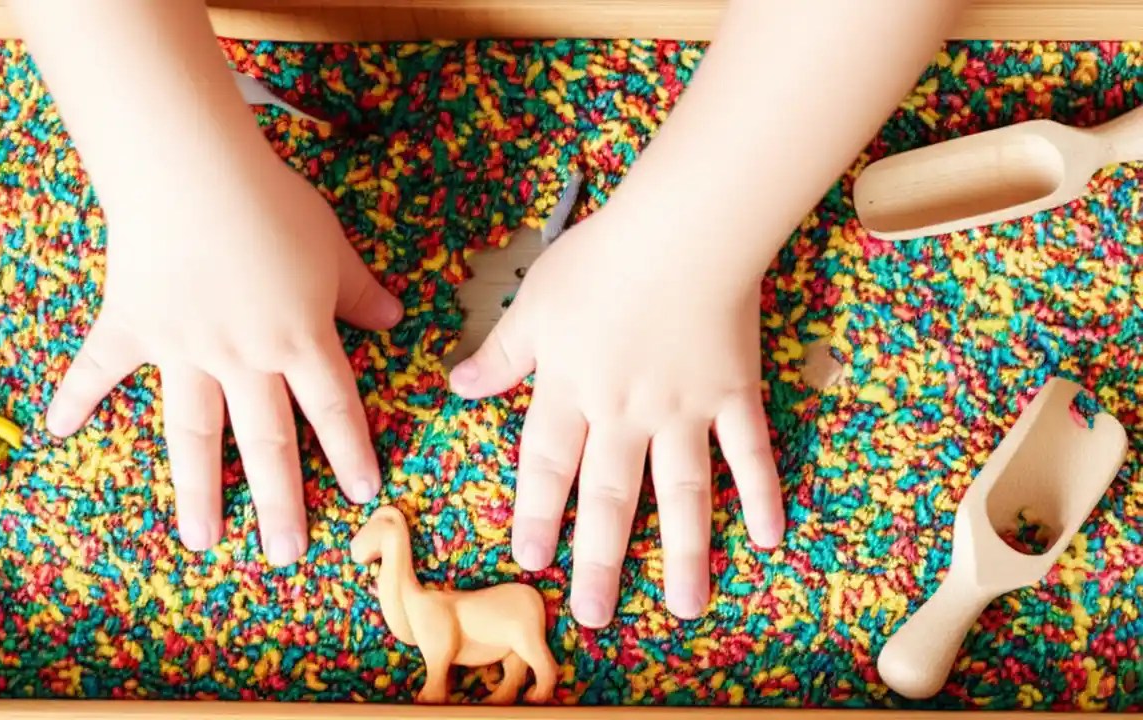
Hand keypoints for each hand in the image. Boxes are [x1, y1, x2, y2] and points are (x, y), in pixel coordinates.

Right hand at [46, 150, 402, 566]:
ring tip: (200, 541)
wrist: (192, 172)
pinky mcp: (132, 328)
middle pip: (268, 442)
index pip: (335, 408)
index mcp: (299, 339)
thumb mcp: (331, 247)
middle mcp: (244, 359)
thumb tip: (394, 320)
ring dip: (197, 490)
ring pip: (193, 433)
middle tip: (285, 555)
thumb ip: (358, 292)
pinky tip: (56, 432)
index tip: (364, 494)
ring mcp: (184, 350)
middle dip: (280, 502)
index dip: (352, 451)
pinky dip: (77, 397)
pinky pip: (100, 369)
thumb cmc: (270, 203)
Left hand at [449, 192, 785, 626]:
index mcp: (572, 390)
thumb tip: (458, 385)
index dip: (536, 514)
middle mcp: (626, 414)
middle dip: (599, 561)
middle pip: (610, 499)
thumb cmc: (603, 257)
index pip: (547, 466)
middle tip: (595, 616)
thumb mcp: (536, 302)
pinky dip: (762, 494)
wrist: (684, 229)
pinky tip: (771, 539)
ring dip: (683, 554)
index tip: (530, 562)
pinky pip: (750, 453)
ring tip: (687, 608)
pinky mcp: (735, 394)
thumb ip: (501, 353)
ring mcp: (685, 410)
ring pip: (683, 495)